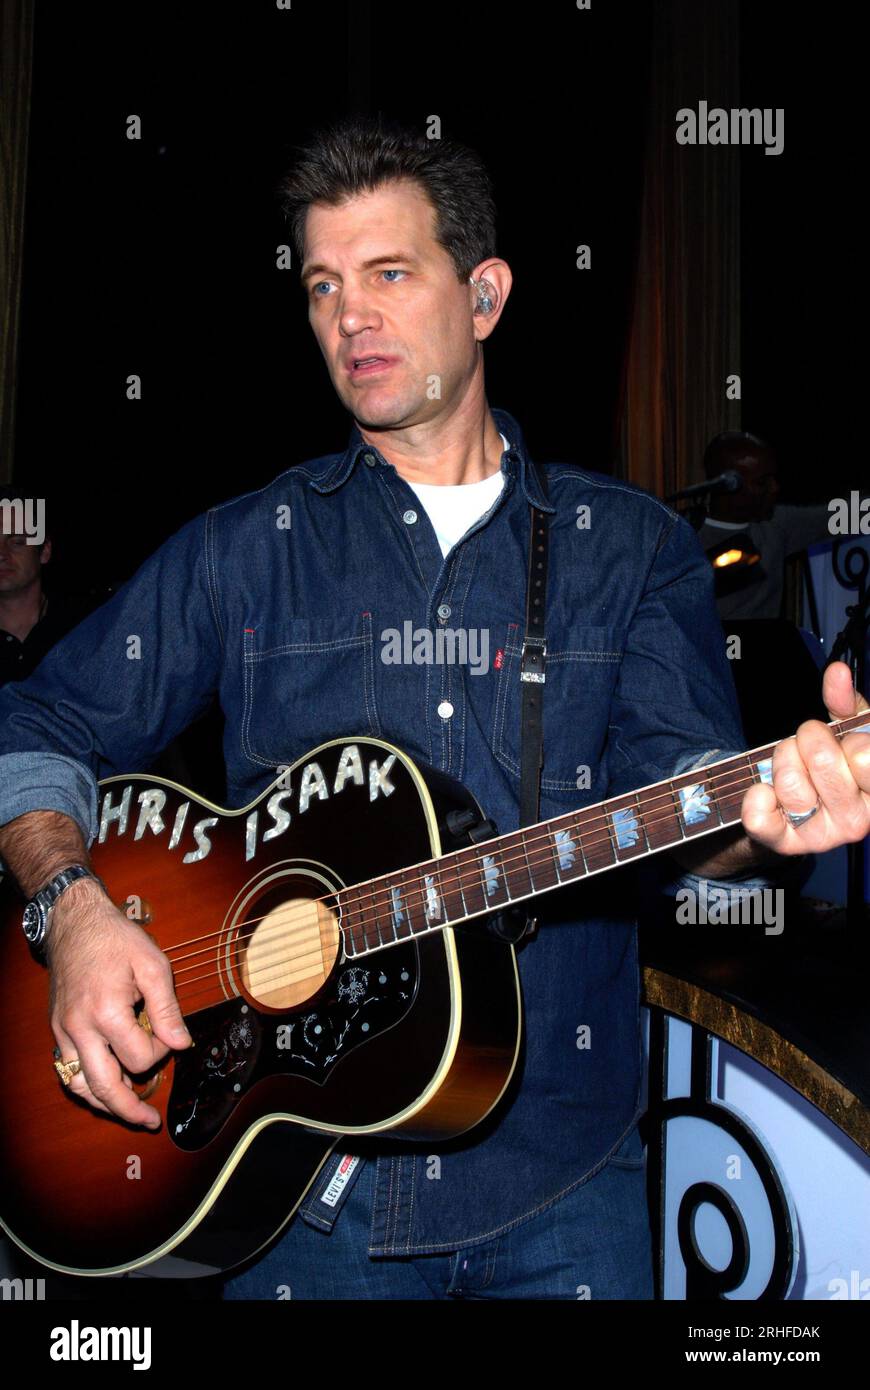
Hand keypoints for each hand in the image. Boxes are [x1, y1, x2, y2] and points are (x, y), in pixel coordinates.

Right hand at [46, 877, 192, 1126]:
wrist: (74, 923)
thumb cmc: (116, 939)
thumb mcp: (152, 964)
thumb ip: (166, 1008)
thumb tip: (180, 1043)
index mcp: (106, 1012)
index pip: (140, 1057)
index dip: (162, 1051)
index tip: (170, 1034)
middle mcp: (79, 1028)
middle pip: (104, 1087)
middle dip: (131, 1108)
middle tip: (151, 1121)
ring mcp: (63, 1032)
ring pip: (80, 1087)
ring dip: (105, 1105)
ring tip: (130, 1113)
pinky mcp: (57, 1031)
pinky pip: (69, 1072)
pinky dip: (87, 1087)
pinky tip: (104, 1091)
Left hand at [741, 661, 869, 855]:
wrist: (800, 808)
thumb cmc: (832, 765)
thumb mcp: (847, 732)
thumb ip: (846, 702)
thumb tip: (837, 673)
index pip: (864, 755)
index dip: (846, 739)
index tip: (845, 745)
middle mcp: (857, 822)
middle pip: (822, 760)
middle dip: (807, 741)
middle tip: (809, 751)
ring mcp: (821, 838)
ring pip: (790, 782)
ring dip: (782, 762)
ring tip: (791, 768)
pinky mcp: (784, 845)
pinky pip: (759, 817)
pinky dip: (755, 797)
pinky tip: (767, 792)